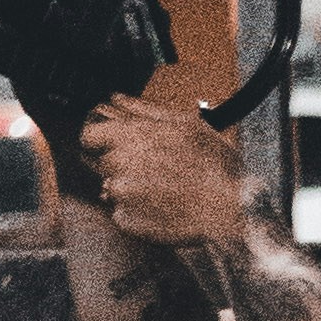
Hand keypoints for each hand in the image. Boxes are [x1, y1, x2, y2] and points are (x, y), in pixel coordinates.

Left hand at [79, 91, 249, 248]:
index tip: (114, 146)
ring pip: (113, 188)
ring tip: (163, 191)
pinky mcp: (127, 221)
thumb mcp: (186, 125)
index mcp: (131, 136)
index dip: (101, 141)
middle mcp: (119, 163)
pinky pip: (122, 214)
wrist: (230, 210)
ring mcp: (121, 194)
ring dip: (131, 190)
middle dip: (123, 165)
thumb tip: (117, 99)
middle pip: (104, 163)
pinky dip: (137, 213)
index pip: (89, 136)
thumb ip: (144, 110)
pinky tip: (162, 209)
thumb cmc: (214, 166)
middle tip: (156, 171)